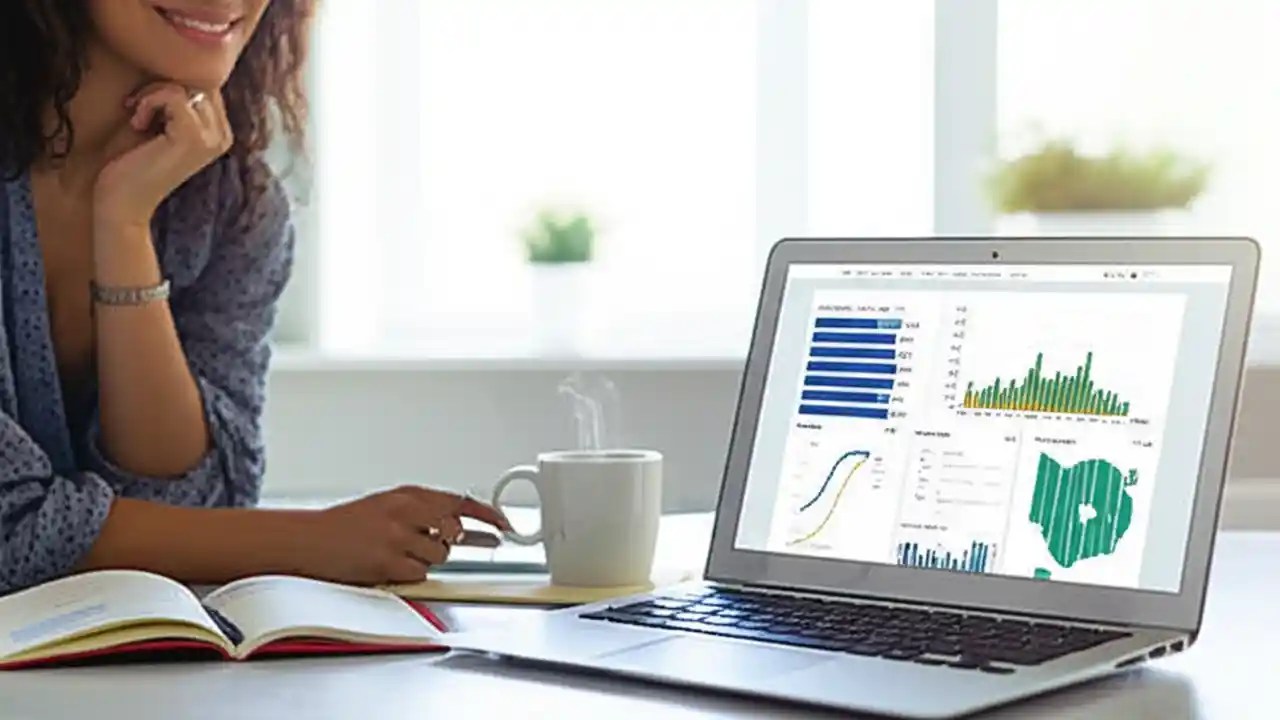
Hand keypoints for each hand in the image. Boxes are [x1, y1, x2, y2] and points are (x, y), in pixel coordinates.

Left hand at [93, 82, 232, 227]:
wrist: (123, 205)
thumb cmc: (134, 165)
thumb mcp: (160, 127)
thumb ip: (177, 103)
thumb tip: (174, 69)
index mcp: (221, 133)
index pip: (204, 84)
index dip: (172, 86)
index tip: (146, 108)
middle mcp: (224, 136)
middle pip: (198, 81)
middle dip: (162, 87)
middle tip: (139, 110)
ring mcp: (212, 138)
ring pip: (186, 85)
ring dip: (153, 95)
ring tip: (138, 118)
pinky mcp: (194, 138)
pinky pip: (174, 95)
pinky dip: (149, 102)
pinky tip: (138, 123)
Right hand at [292, 486, 512, 584]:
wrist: (308, 539)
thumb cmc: (344, 525)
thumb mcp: (385, 504)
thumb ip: (421, 510)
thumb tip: (458, 524)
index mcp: (406, 494)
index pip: (459, 501)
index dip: (487, 514)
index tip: (504, 524)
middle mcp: (405, 511)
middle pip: (453, 532)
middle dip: (449, 543)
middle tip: (437, 545)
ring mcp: (398, 536)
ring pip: (438, 556)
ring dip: (423, 559)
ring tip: (395, 553)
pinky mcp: (389, 561)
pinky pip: (419, 574)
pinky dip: (408, 574)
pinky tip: (388, 565)